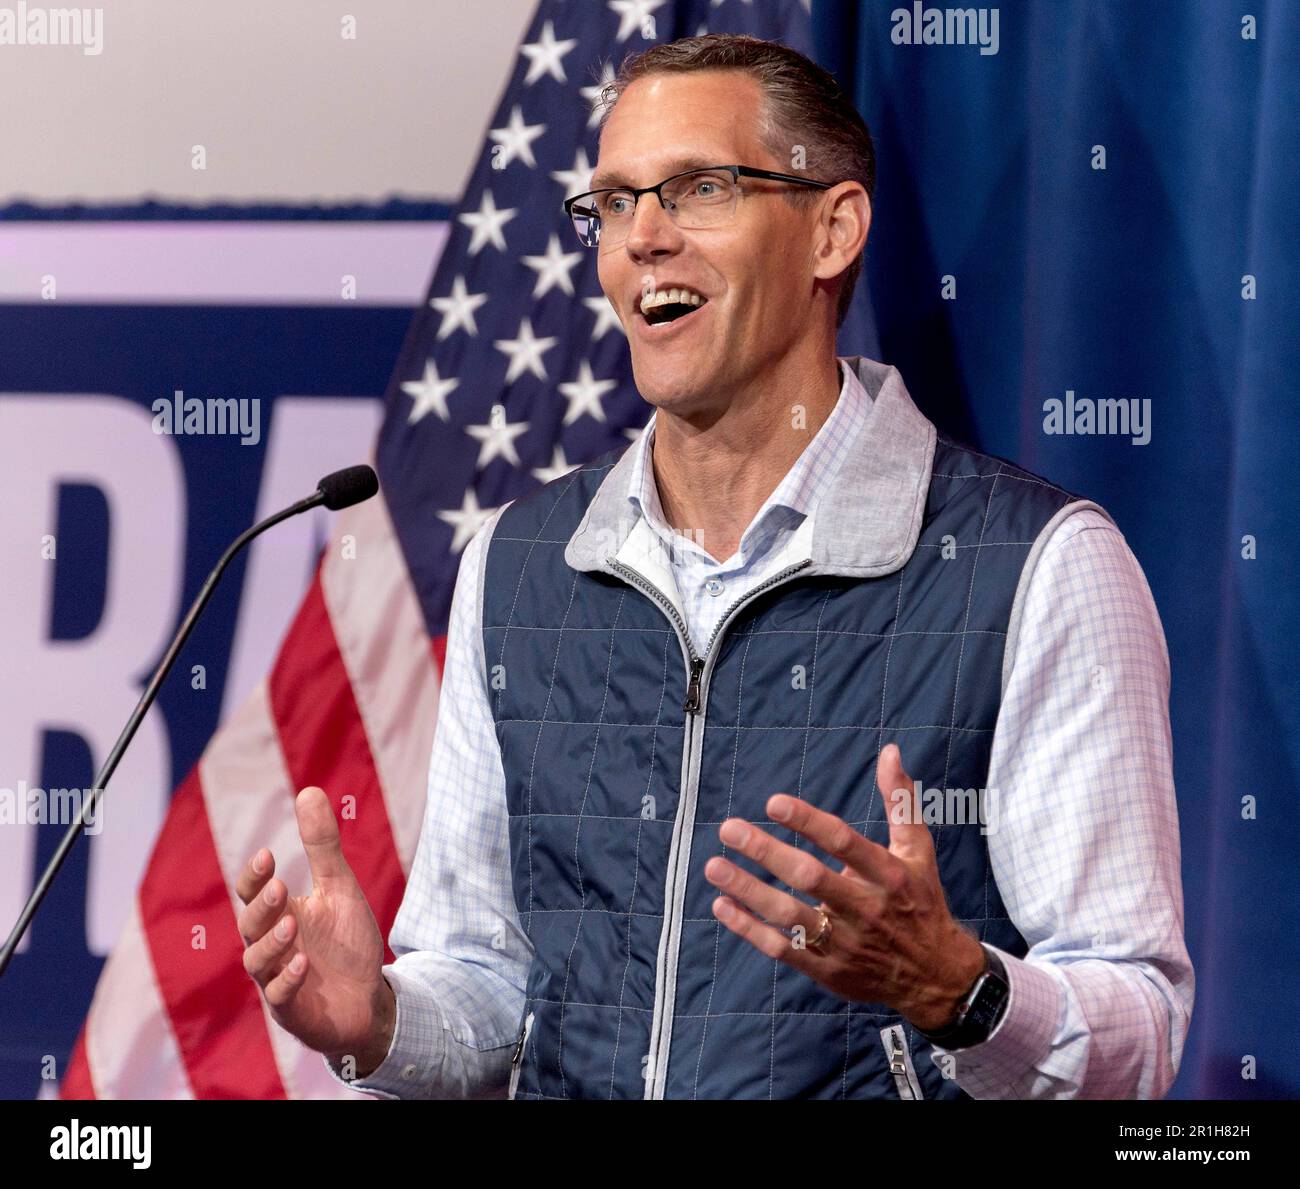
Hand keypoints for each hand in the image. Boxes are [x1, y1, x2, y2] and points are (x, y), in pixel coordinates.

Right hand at [236, 786, 393, 1075]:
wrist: (368, 997)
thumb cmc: (346, 941)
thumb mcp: (339, 887)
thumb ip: (322, 845)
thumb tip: (308, 790)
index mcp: (278, 915)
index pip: (253, 893)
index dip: (255, 876)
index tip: (268, 854)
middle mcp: (270, 945)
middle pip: (250, 924)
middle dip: (262, 906)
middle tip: (280, 885)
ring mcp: (276, 979)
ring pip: (256, 961)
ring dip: (272, 943)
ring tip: (292, 923)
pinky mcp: (291, 1009)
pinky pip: (279, 997)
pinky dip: (288, 980)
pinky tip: (303, 962)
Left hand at [703, 743, 986, 1031]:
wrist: (935, 976)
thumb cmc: (920, 901)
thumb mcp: (917, 850)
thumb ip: (900, 801)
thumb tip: (889, 751)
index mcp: (888, 874)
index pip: (843, 842)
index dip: (807, 822)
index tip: (773, 803)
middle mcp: (866, 908)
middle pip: (809, 877)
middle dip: (766, 852)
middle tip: (729, 829)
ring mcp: (846, 943)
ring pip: (790, 915)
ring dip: (748, 890)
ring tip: (715, 866)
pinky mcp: (829, 970)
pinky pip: (783, 949)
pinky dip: (750, 929)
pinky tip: (723, 906)